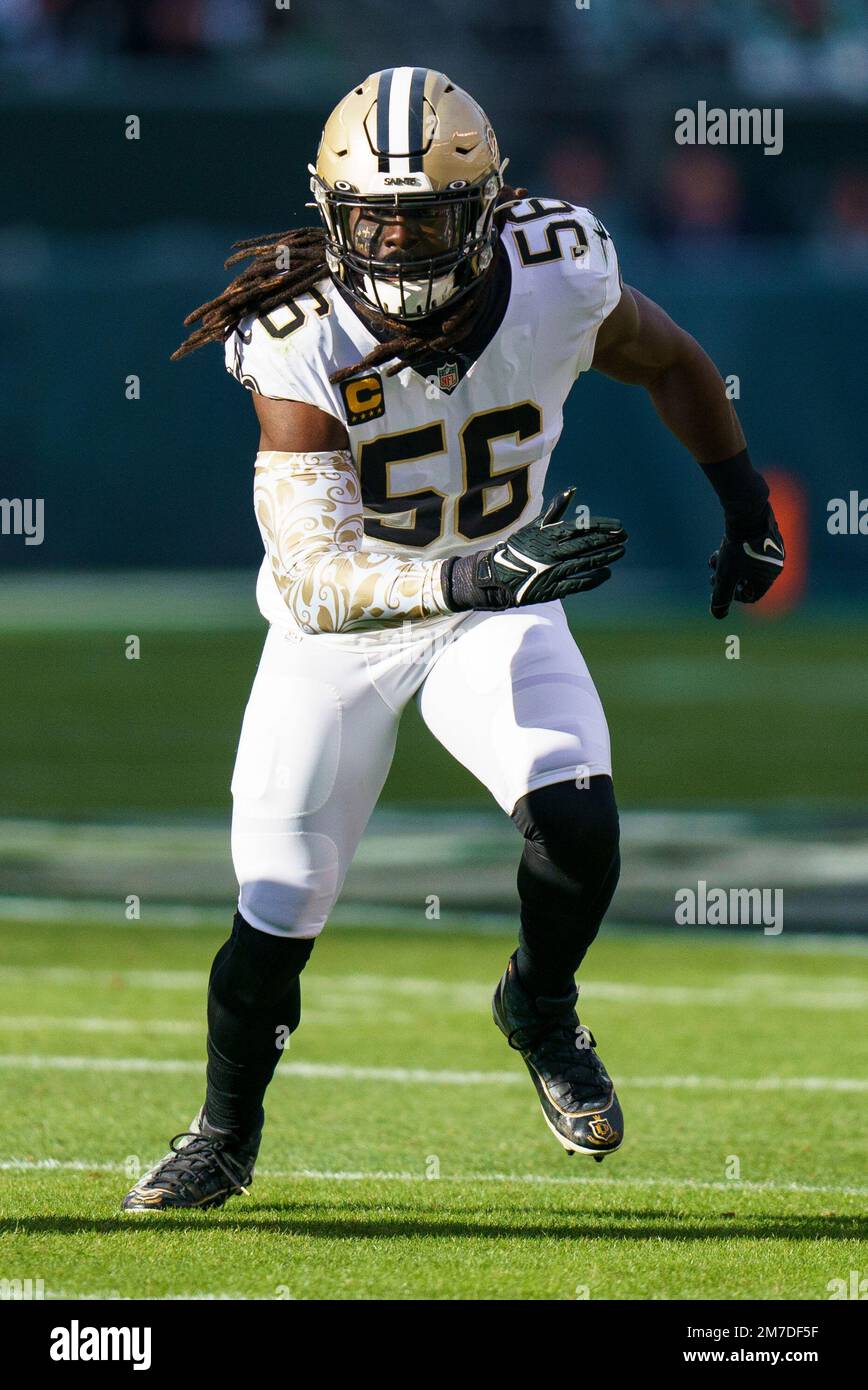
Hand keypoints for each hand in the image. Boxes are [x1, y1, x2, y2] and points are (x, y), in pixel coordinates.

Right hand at [445, 489, 627, 610]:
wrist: (494, 575)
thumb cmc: (517, 548)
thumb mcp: (534, 526)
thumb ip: (555, 510)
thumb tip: (571, 491)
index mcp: (548, 535)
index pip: (581, 528)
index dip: (602, 527)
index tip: (619, 526)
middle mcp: (552, 552)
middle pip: (586, 545)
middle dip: (608, 540)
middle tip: (625, 537)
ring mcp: (551, 571)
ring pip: (584, 563)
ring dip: (605, 557)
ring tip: (621, 551)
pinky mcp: (550, 589)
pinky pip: (575, 584)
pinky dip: (592, 578)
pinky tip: (606, 573)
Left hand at [709, 508, 784, 619]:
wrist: (747, 511)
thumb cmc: (738, 547)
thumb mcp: (726, 575)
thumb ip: (721, 597)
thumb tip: (718, 615)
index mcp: (771, 575)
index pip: (752, 595)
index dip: (732, 596)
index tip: (718, 589)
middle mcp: (776, 562)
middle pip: (747, 579)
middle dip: (726, 579)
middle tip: (712, 576)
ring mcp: (772, 545)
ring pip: (745, 563)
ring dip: (727, 565)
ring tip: (713, 560)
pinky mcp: (765, 532)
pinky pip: (749, 549)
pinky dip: (734, 552)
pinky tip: (720, 547)